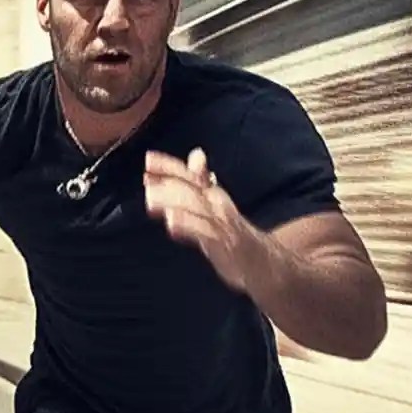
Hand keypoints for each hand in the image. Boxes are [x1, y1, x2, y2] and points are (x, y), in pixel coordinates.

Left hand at [143, 147, 261, 291]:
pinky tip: (171, 224)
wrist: (264, 260)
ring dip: (173, 202)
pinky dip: (188, 226)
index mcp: (213, 194)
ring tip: (150, 199)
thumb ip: (201, 179)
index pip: (191, 175)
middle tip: (146, 178)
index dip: (169, 166)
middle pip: (192, 189)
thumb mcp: (216, 204)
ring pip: (196, 208)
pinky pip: (204, 233)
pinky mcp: (223, 245)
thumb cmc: (232, 230)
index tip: (148, 159)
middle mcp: (217, 204)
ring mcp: (221, 224)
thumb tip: (196, 153)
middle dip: (169, 182)